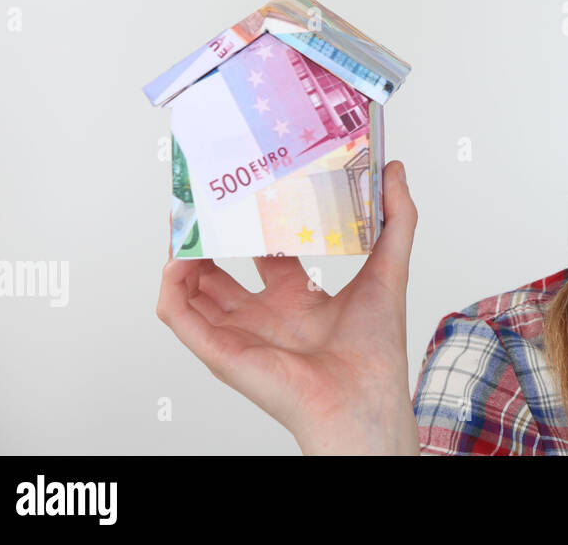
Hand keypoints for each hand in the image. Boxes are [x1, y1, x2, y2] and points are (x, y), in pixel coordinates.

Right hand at [156, 160, 420, 454]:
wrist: (362, 397)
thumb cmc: (375, 348)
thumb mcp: (389, 268)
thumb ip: (397, 218)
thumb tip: (394, 169)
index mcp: (300, 301)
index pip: (268, 255)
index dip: (256, 224)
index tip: (250, 190)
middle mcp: (266, 316)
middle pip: (223, 272)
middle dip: (210, 236)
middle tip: (204, 199)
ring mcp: (239, 333)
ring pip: (193, 290)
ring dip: (182, 255)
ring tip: (182, 218)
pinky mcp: (220, 350)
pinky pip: (179, 315)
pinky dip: (170, 285)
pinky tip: (178, 257)